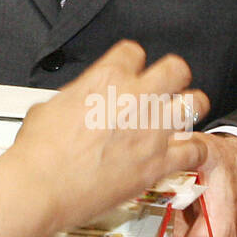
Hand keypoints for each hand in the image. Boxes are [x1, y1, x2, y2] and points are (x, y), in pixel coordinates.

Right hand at [11, 41, 210, 235]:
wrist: (42, 185)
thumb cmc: (39, 149)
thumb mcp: (52, 105)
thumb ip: (78, 97)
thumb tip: (79, 102)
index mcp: (105, 77)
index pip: (133, 51)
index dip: (132, 62)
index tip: (131, 72)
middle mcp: (135, 97)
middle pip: (176, 68)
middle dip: (173, 76)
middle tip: (167, 87)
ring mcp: (152, 130)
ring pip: (196, 103)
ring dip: (189, 108)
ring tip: (180, 115)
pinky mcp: (159, 163)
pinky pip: (196, 150)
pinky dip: (194, 151)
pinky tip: (186, 152)